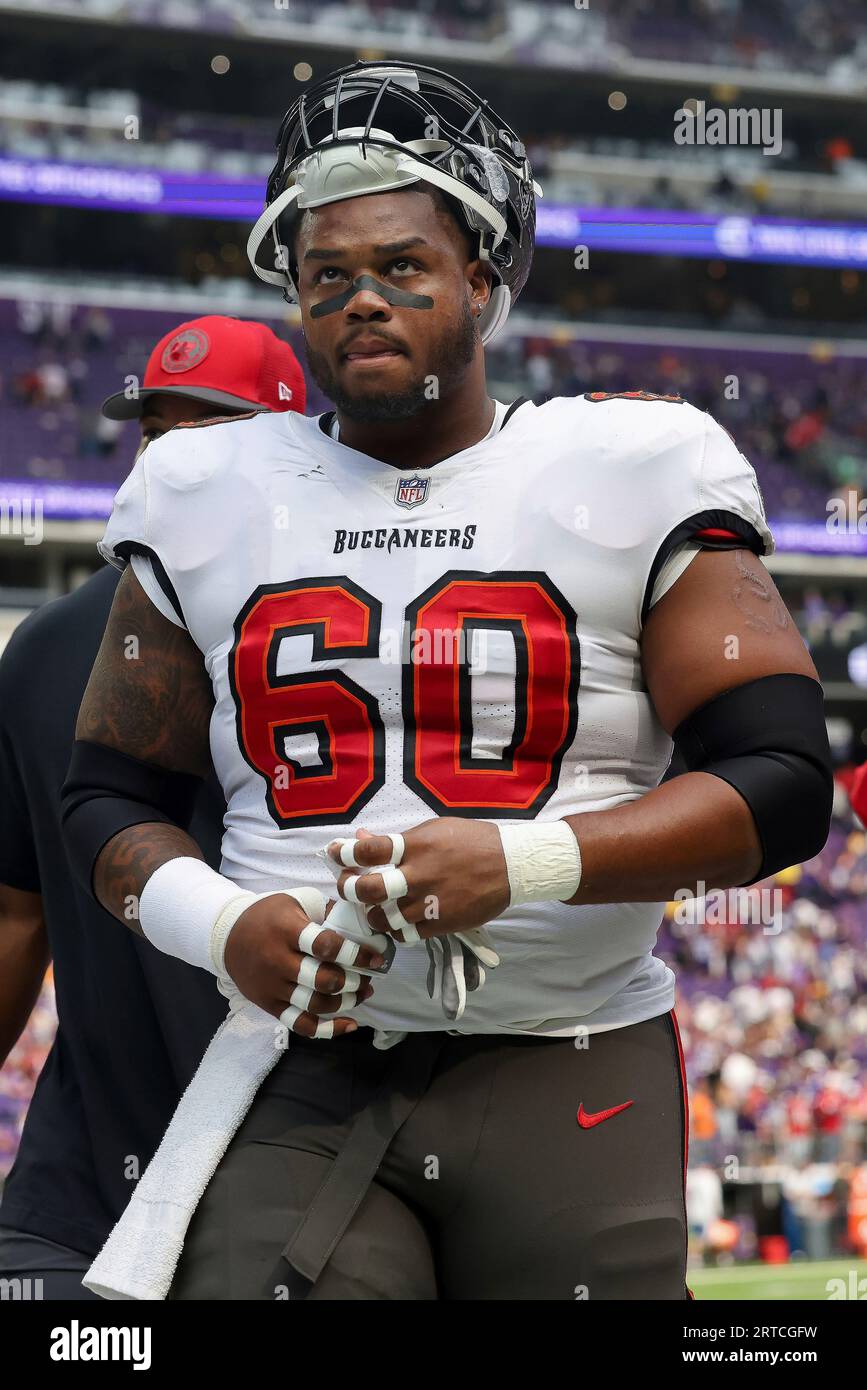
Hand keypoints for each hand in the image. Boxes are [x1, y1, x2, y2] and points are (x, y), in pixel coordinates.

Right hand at [223, 892, 386, 1037]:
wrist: (227, 936)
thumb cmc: (269, 916)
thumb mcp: (296, 901)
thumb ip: (326, 911)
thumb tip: (362, 924)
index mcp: (286, 930)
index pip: (325, 946)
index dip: (356, 954)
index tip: (376, 959)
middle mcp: (277, 960)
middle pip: (322, 980)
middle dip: (353, 982)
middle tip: (369, 977)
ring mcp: (272, 986)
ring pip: (314, 1004)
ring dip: (345, 1003)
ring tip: (362, 994)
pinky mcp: (268, 1005)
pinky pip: (300, 1024)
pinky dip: (327, 1030)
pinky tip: (350, 1024)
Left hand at [326, 821, 509, 941]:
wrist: (511, 865)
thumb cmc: (471, 841)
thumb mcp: (434, 830)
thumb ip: (398, 839)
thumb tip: (361, 838)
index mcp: (417, 846)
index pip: (370, 850)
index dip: (345, 854)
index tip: (336, 854)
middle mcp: (420, 875)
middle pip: (370, 889)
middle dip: (350, 889)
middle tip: (349, 887)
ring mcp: (431, 902)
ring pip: (385, 918)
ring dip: (373, 914)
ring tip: (374, 908)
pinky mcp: (442, 924)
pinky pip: (406, 935)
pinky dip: (396, 930)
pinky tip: (398, 922)